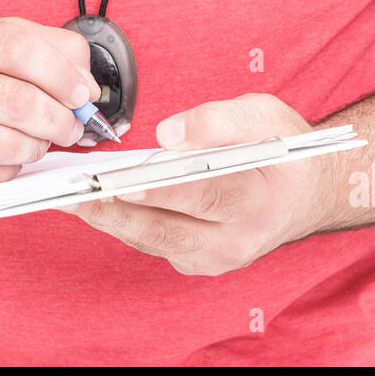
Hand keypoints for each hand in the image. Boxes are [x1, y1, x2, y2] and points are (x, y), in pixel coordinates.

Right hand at [0, 16, 99, 194]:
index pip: (21, 50)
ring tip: (39, 141)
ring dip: (38, 147)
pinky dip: (12, 168)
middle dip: (60, 120)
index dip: (63, 75)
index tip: (83, 94)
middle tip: (71, 127)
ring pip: (9, 145)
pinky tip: (7, 156)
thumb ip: (47, 48)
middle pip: (21, 103)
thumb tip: (87, 85)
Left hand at [65, 93, 325, 274]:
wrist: (307, 195)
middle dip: (115, 211)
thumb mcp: (264, 114)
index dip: (161, 191)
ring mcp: (214, 258)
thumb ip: (219, 119)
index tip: (121, 182)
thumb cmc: (284, 150)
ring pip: (150, 240)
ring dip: (107, 218)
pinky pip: (150, 242)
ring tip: (67, 194)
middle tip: (73, 192)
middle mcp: (236, 240)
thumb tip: (165, 135)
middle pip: (166, 230)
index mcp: (258, 201)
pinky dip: (121, 221)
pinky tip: (92, 200)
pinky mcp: (196, 260)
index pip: (205, 196)